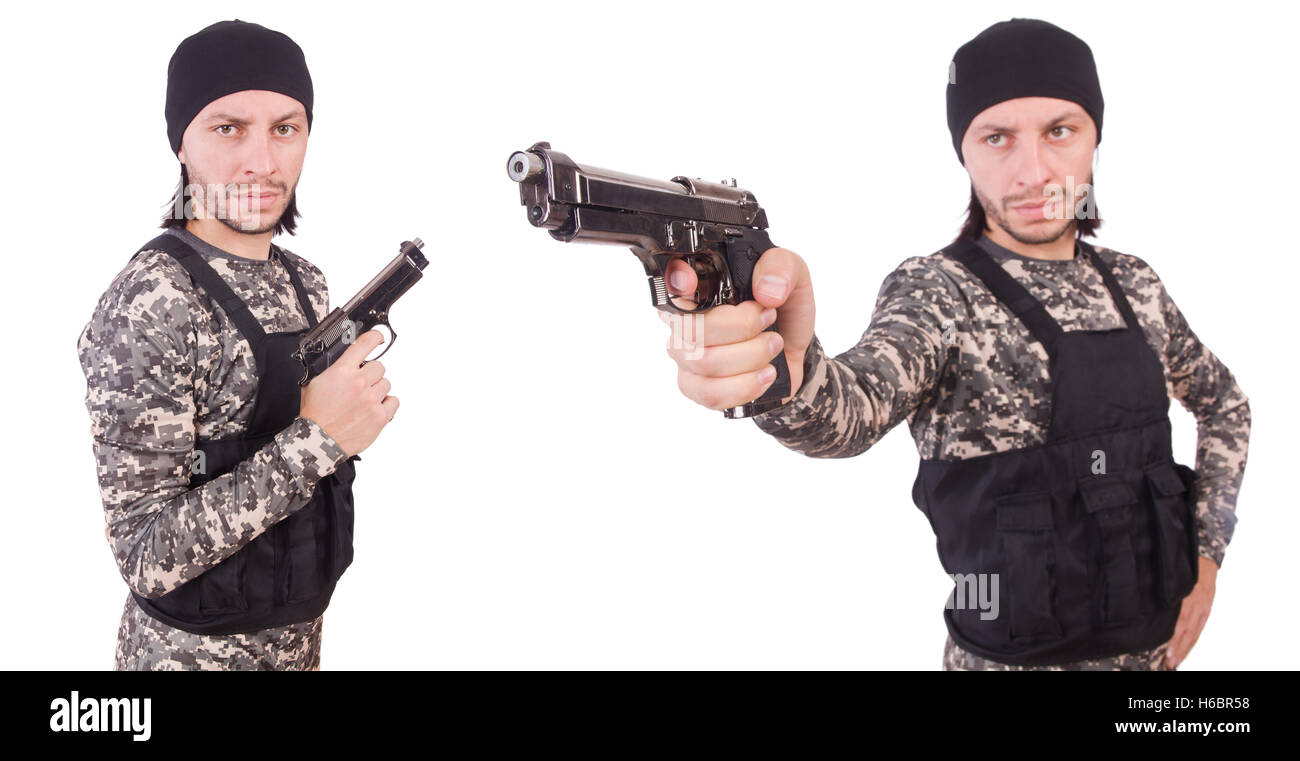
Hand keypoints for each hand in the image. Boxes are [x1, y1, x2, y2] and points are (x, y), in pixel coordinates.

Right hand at [299, 329, 398, 456]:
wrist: (318, 441)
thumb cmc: (315, 415)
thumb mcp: (315, 383)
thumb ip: (333, 369)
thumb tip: (346, 360)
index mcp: (342, 371)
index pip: (364, 344)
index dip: (375, 337)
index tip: (378, 337)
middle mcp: (359, 383)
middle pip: (379, 367)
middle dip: (371, 374)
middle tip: (361, 385)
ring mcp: (371, 400)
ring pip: (386, 384)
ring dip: (377, 390)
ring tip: (364, 400)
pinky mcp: (380, 416)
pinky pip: (393, 401)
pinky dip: (386, 404)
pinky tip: (374, 408)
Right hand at [659, 247, 814, 410]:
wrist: (793, 349)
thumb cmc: (784, 308)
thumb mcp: (793, 274)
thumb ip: (781, 267)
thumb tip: (766, 291)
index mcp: (699, 285)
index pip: (671, 279)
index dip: (675, 281)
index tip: (690, 282)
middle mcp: (683, 320)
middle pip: (692, 329)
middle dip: (741, 327)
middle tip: (768, 319)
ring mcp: (685, 355)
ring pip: (704, 362)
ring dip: (751, 356)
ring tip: (773, 346)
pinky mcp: (696, 387)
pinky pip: (711, 393)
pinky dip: (746, 385)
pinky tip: (765, 374)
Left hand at [1164, 555, 1217, 667]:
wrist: (1206, 557)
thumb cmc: (1183, 564)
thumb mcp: (1173, 574)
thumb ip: (1164, 590)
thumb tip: (1147, 603)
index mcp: (1189, 596)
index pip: (1182, 624)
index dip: (1175, 640)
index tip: (1167, 653)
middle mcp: (1198, 605)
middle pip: (1188, 632)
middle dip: (1179, 649)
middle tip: (1169, 664)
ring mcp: (1204, 608)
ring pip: (1194, 633)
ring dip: (1185, 648)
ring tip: (1175, 661)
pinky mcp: (1206, 609)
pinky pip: (1199, 628)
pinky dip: (1192, 640)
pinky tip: (1185, 649)